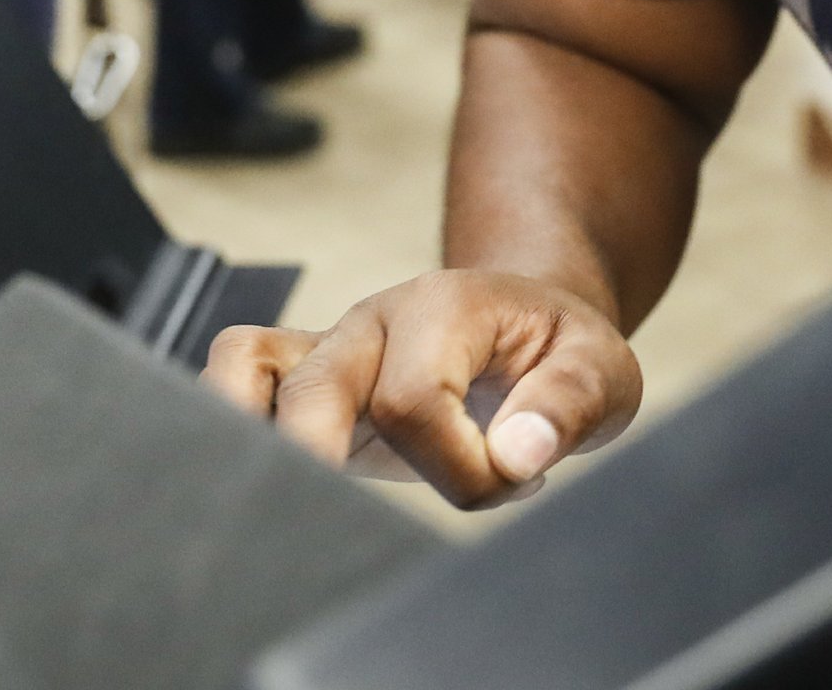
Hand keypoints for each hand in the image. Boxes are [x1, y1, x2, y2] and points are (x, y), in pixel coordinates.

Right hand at [204, 270, 641, 507]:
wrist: (530, 321)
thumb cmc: (559, 350)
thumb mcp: (600, 369)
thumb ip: (564, 406)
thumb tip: (519, 454)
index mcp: (442, 308)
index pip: (412, 402)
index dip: (460, 467)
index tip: (511, 479)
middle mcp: (372, 320)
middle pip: (314, 392)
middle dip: (343, 471)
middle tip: (381, 524)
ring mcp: (329, 343)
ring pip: (243, 368)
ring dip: (260, 442)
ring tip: (304, 503)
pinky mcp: (303, 376)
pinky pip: (235, 374)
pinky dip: (232, 423)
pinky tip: (276, 483)